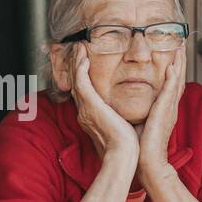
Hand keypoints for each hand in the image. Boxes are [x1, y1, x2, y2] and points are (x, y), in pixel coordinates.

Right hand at [70, 43, 137, 160]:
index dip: (82, 75)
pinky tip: (83, 57)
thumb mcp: (121, 125)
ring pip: (76, 79)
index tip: (85, 61)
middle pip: (76, 83)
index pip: (83, 90)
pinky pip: (81, 82)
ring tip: (79, 48)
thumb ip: (119, 115)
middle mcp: (84, 111)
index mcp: (91, 115)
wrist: (124, 153)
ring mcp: (85, 108)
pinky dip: (80, 68)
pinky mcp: (90, 105)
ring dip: (76, 62)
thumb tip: (125, 111)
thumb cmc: (126, 144)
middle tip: (78, 50)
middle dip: (76, 66)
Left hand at [138, 47, 184, 180]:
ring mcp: (170, 110)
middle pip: (178, 78)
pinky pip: (171, 92)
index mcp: (164, 109)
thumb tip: (132, 103)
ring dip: (180, 64)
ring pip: (177, 81)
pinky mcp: (165, 114)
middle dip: (180, 60)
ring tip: (180, 48)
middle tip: (181, 43)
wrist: (146, 161)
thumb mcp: (141, 122)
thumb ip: (141, 110)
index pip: (170, 83)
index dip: (173, 67)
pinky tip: (172, 66)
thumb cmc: (141, 145)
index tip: (172, 52)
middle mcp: (170, 107)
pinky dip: (173, 79)